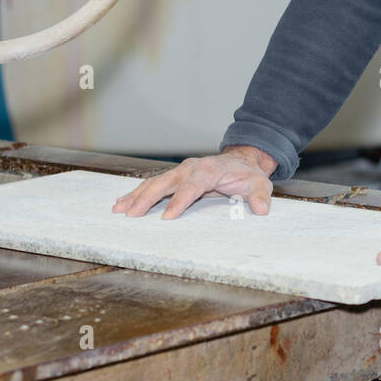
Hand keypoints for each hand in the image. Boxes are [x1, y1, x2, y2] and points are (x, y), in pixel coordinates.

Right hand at [112, 145, 276, 218]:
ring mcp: (180, 171)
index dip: (179, 202)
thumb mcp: (259, 184)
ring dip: (136, 196)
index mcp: (208, 170)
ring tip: (118, 209)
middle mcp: (190, 168)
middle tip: (131, 214)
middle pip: (165, 183)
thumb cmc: (247, 175)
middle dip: (147, 198)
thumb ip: (260, 196)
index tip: (167, 218)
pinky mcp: (174, 177)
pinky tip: (122, 203)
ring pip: (154, 183)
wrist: (240, 161)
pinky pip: (153, 184)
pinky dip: (137, 193)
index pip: (192, 186)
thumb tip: (261, 209)